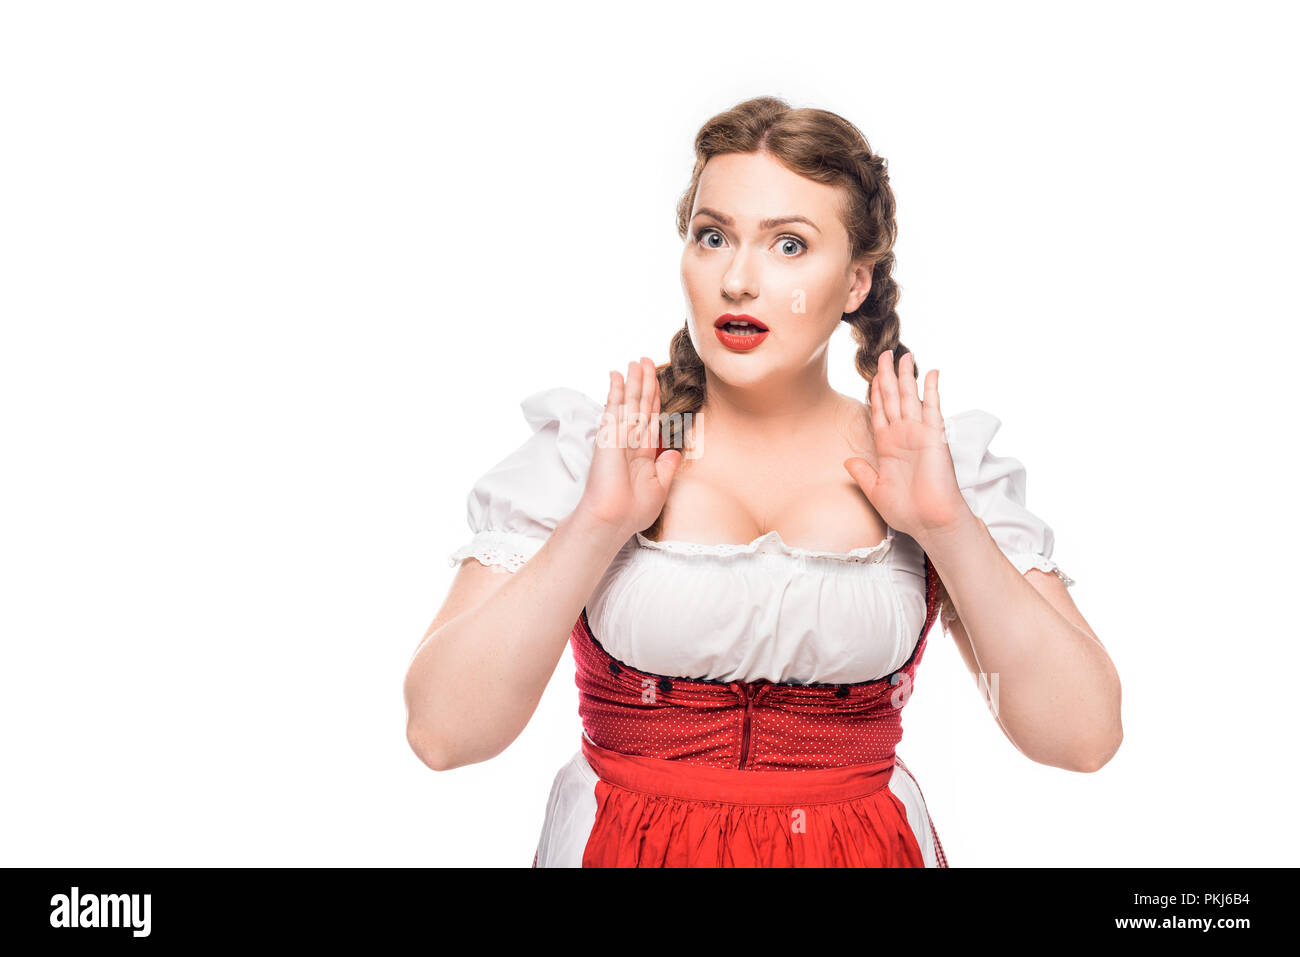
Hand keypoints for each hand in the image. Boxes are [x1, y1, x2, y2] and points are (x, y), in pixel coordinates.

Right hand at [576, 357, 681, 536]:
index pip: (651, 417)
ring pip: (630, 401)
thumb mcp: (659, 487)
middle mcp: (631, 440)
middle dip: (644, 382)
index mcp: (643, 452)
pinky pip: (614, 407)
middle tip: (646, 360)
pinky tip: (616, 375)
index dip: (654, 398)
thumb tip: (674, 451)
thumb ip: (666, 466)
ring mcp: (618, 436)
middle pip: (641, 404)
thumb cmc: (633, 510)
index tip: (656, 381)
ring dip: (633, 380)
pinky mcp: (608, 435)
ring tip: (636, 361)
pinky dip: (615, 390)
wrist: (613, 519)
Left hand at [842, 351, 971, 540]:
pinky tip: (930, 372)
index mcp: (887, 446)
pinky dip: (931, 389)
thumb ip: (862, 473)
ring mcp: (919, 434)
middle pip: (892, 398)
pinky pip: (932, 407)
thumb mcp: (875, 490)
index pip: (878, 411)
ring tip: (904, 355)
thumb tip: (847, 461)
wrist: (930, 522)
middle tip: (885, 353)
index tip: (872, 374)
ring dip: (906, 376)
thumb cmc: (906, 511)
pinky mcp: (934, 436)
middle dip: (888, 375)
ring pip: (909, 397)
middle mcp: (902, 435)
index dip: (875, 392)